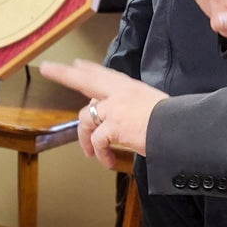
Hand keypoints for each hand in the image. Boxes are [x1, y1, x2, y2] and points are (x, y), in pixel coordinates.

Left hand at [40, 60, 166, 168]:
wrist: (179, 129)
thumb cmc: (173, 121)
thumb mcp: (154, 105)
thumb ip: (134, 107)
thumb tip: (124, 120)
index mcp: (130, 87)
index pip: (103, 74)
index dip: (88, 69)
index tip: (77, 64)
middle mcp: (119, 93)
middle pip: (84, 79)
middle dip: (63, 73)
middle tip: (47, 69)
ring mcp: (114, 108)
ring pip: (85, 117)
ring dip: (85, 138)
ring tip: (90, 152)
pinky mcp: (112, 126)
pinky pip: (97, 141)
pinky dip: (100, 154)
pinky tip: (107, 161)